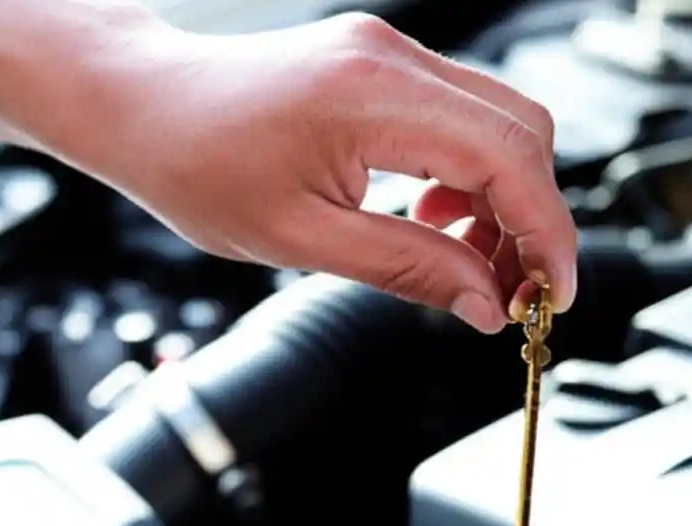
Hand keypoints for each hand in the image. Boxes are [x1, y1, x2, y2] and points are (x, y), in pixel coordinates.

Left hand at [53, 12, 576, 333]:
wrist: (140, 104)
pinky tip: (435, 219)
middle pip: (524, 133)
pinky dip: (470, 177)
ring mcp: (391, 55)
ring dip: (503, 201)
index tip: (552, 296)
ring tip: (468, 263)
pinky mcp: (383, 67)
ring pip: (500, 125)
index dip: (546, 234)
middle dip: (533, 220)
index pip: (510, 159)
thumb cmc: (192, 161)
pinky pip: (461, 119)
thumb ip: (408, 268)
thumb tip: (486, 304)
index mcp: (374, 94)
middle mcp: (394, 59)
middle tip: (513, 292)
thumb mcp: (300, 239)